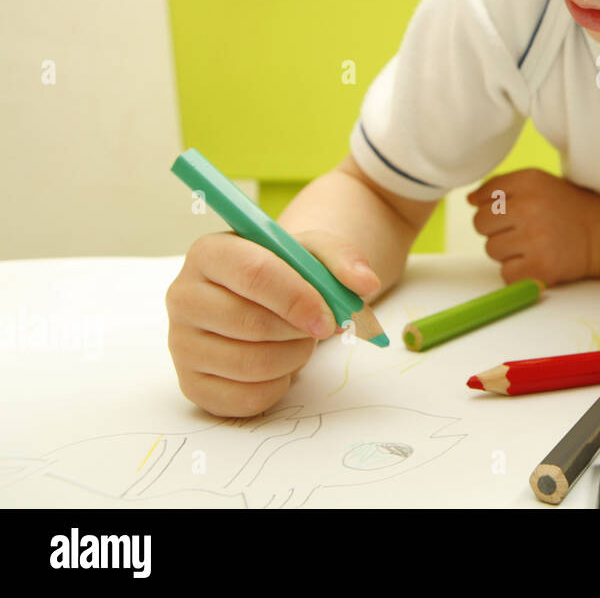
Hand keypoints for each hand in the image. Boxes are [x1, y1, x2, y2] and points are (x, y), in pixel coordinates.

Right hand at [165, 229, 381, 417]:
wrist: (264, 299)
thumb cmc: (285, 273)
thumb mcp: (314, 253)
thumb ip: (344, 259)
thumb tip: (366, 284)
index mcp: (209, 253)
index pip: (255, 273)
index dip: (298, 298)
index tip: (328, 317)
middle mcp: (183, 296)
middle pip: (250, 323)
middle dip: (299, 332)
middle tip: (318, 328)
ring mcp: (181, 343)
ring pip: (249, 364)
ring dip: (293, 358)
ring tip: (299, 342)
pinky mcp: (191, 384)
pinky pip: (245, 398)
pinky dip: (278, 386)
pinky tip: (280, 365)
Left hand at [466, 168, 599, 286]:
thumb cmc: (566, 209)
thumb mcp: (539, 184)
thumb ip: (502, 187)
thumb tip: (469, 200)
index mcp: (529, 180)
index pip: (483, 195)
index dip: (494, 207)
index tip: (515, 211)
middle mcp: (530, 206)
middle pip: (480, 223)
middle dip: (496, 229)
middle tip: (523, 230)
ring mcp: (535, 238)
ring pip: (491, 249)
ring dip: (507, 252)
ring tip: (533, 244)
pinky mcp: (541, 266)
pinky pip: (505, 273)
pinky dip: (518, 272)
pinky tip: (537, 260)